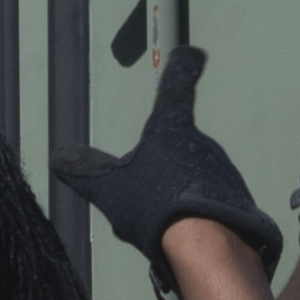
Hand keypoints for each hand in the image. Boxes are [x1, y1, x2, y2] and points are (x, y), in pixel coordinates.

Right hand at [51, 48, 281, 294]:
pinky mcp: (240, 203)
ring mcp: (226, 174)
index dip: (182, 68)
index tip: (191, 53)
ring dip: (184, 194)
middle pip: (183, 146)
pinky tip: (187, 238)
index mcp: (172, 129)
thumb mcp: (110, 189)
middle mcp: (205, 144)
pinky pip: (215, 205)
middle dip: (168, 164)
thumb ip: (86, 171)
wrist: (209, 246)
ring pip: (199, 178)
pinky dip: (201, 216)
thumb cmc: (157, 205)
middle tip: (149, 193)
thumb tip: (59, 157)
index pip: (176, 89)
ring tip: (165, 224)